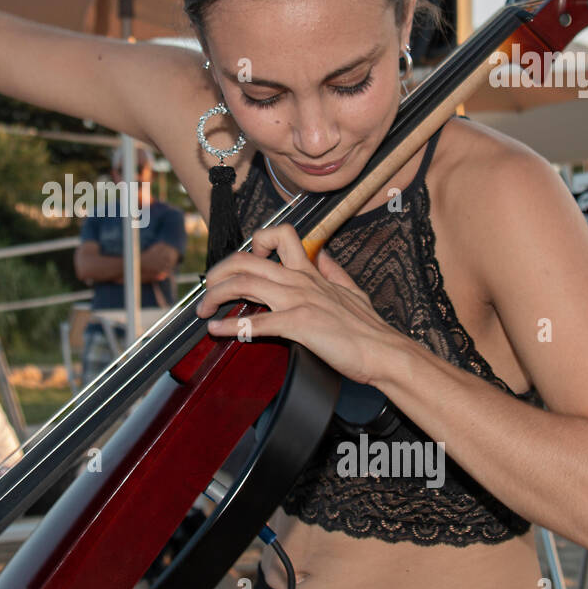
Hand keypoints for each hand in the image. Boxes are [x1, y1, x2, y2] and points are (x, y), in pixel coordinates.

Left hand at [195, 224, 399, 386]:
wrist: (384, 352)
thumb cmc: (368, 327)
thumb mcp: (351, 289)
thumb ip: (331, 270)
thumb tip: (322, 254)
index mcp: (310, 271)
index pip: (278, 235)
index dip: (252, 242)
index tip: (240, 262)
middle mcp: (300, 280)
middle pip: (246, 260)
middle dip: (218, 272)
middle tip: (207, 289)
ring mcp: (299, 300)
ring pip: (244, 284)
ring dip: (215, 296)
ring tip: (203, 310)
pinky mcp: (299, 325)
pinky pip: (256, 322)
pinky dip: (230, 325)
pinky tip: (216, 330)